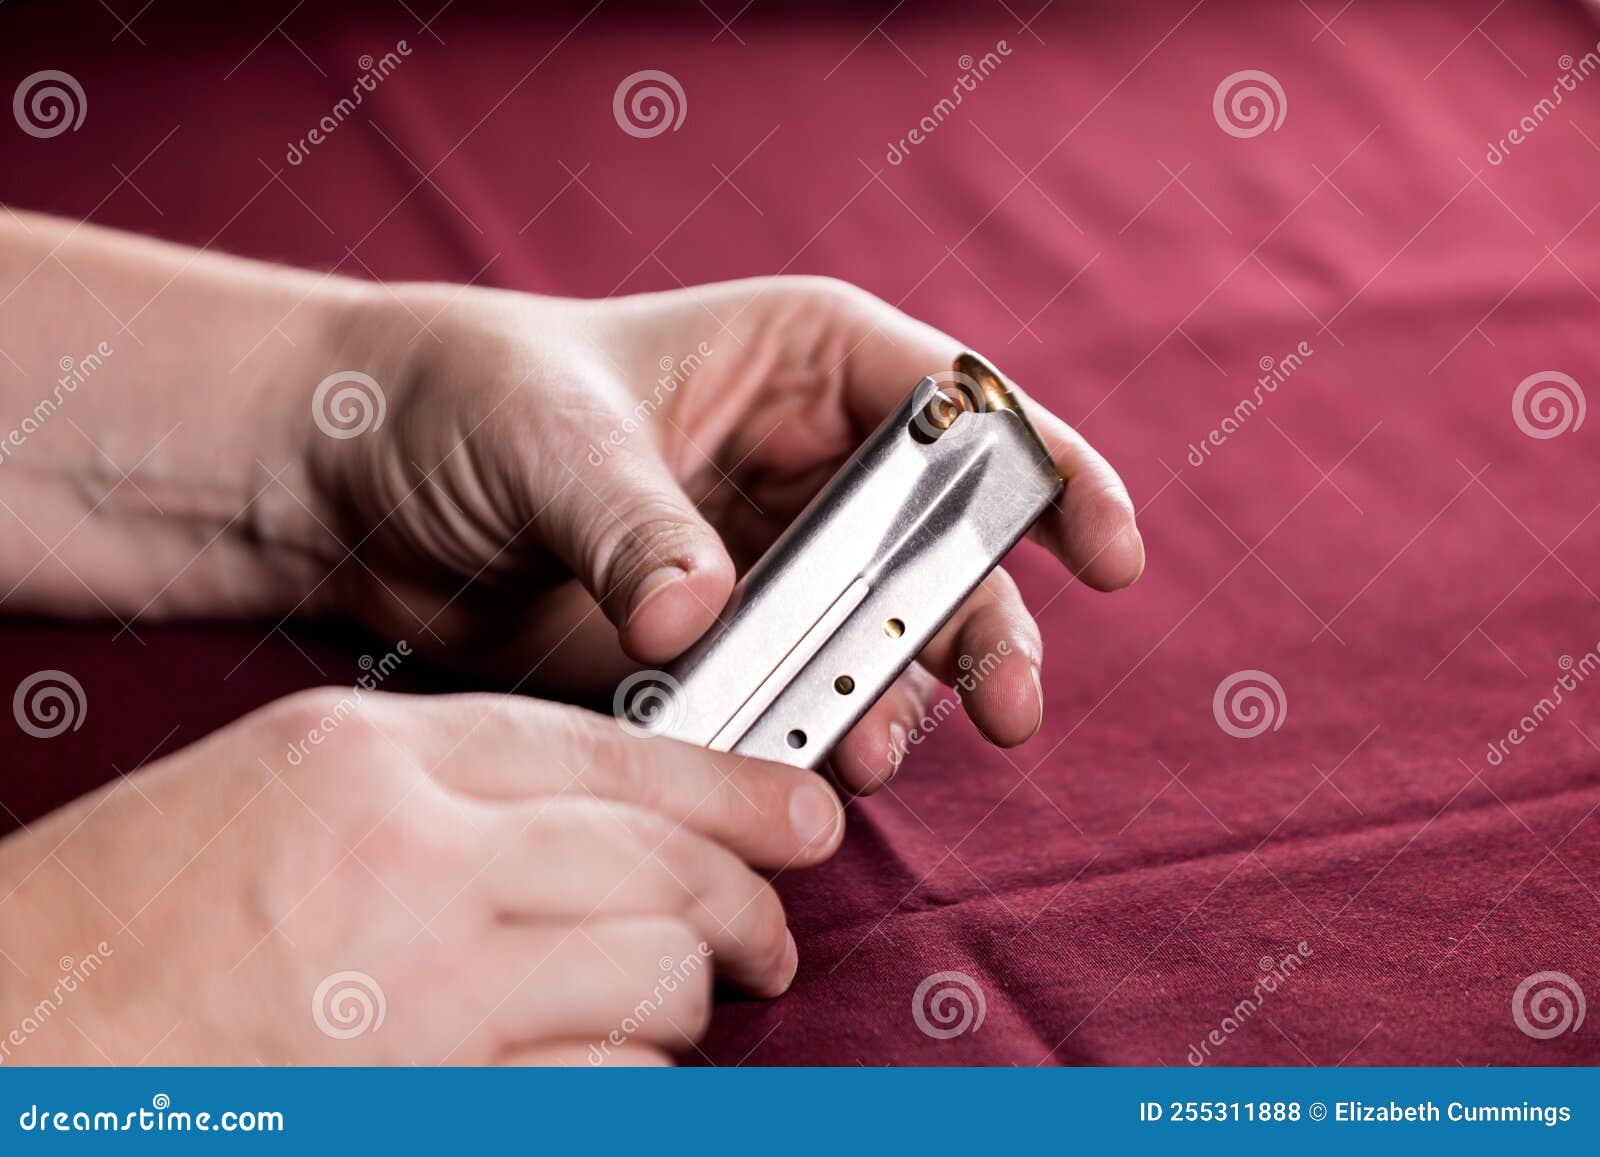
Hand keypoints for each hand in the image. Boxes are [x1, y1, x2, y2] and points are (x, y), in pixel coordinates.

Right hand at [0, 689, 841, 1064]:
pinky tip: (608, 1073)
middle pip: (661, 866)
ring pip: (656, 979)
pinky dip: (633, 1083)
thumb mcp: (286, 789)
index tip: (800, 817)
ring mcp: (421, 996)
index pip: (613, 753)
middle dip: (746, 904)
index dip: (734, 789)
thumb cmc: (126, 918)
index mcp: (376, 760)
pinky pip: (608, 1089)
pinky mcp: (433, 1107)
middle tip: (767, 933)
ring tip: (668, 1008)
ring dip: (685, 1001)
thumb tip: (611, 823)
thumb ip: (452, 789)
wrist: (15, 1045)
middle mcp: (411, 861)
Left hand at [309, 276, 1143, 791]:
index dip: (1049, 470)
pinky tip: (795, 767)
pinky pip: (795, 697)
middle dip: (983, 628)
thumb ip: (632, 525)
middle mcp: (809, 465)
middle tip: (1007, 711)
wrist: (356, 481)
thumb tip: (697, 617)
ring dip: (892, 700)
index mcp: (802, 360)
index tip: (1110, 549)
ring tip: (860, 752)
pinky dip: (806, 737)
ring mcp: (770, 564)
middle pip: (944, 546)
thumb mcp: (547, 436)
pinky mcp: (721, 648)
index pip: (962, 407)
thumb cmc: (460, 397)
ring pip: (882, 638)